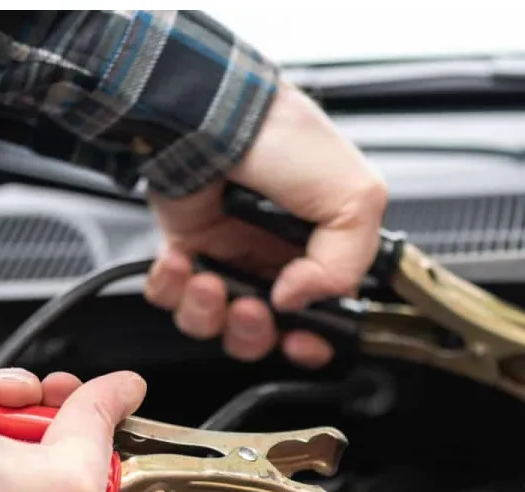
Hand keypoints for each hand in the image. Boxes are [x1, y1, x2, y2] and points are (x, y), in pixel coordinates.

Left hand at [143, 82, 386, 368]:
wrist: (214, 115)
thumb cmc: (284, 141)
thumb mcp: (353, 198)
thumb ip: (345, 264)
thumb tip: (300, 300)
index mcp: (320, 251)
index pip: (320, 318)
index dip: (310, 342)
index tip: (300, 341)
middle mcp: (273, 259)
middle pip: (262, 334)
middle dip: (254, 332)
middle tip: (251, 307)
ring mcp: (227, 256)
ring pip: (213, 324)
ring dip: (209, 313)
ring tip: (209, 280)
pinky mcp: (184, 249)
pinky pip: (171, 296)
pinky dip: (171, 289)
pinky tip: (181, 263)